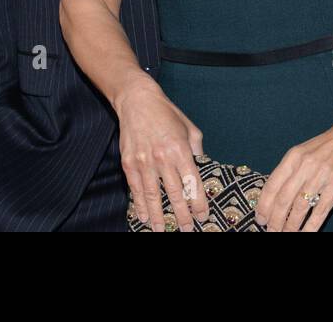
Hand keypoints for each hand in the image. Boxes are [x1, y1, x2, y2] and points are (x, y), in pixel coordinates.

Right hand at [114, 76, 209, 230]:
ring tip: (163, 231)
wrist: (138, 101)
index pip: (192, 183)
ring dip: (159, 216)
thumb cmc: (167, 114)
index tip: (203, 216)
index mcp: (181, 150)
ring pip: (153, 196)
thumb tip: (202, 168)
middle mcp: (162, 158)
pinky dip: (140, 205)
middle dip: (182, 215)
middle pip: (174, 194)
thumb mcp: (189, 128)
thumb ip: (197, 150)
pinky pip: (136, 189)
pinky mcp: (129, 163)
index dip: (198, 203)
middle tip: (187, 229)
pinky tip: (144, 217)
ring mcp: (144, 162)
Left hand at [254, 118, 332, 231]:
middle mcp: (305, 166)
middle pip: (283, 200)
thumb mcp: (305, 150)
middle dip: (275, 220)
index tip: (259, 219)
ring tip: (286, 234)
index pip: (272, 185)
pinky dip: (311, 226)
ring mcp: (321, 176)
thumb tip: (275, 194)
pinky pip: (321, 210)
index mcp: (294, 157)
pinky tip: (305, 234)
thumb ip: (291, 170)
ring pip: (300, 207)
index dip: (264, 205)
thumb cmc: (331, 144)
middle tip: (271, 231)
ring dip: (290, 225)